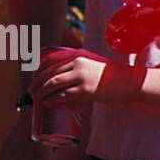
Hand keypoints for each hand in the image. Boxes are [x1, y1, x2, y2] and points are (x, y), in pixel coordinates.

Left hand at [30, 48, 144, 105]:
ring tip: (35, 98)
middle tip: (30, 91)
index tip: (33, 78)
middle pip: (49, 73)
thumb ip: (79, 67)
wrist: (128, 82)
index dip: (39, 71)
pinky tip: (47, 103)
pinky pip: (64, 95)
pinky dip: (53, 99)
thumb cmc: (110, 76)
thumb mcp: (92, 64)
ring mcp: (81, 77)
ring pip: (54, 84)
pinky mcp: (86, 90)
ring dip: (41, 92)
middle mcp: (76, 64)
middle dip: (37, 83)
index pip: (51, 62)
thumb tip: (66, 77)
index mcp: (76, 57)